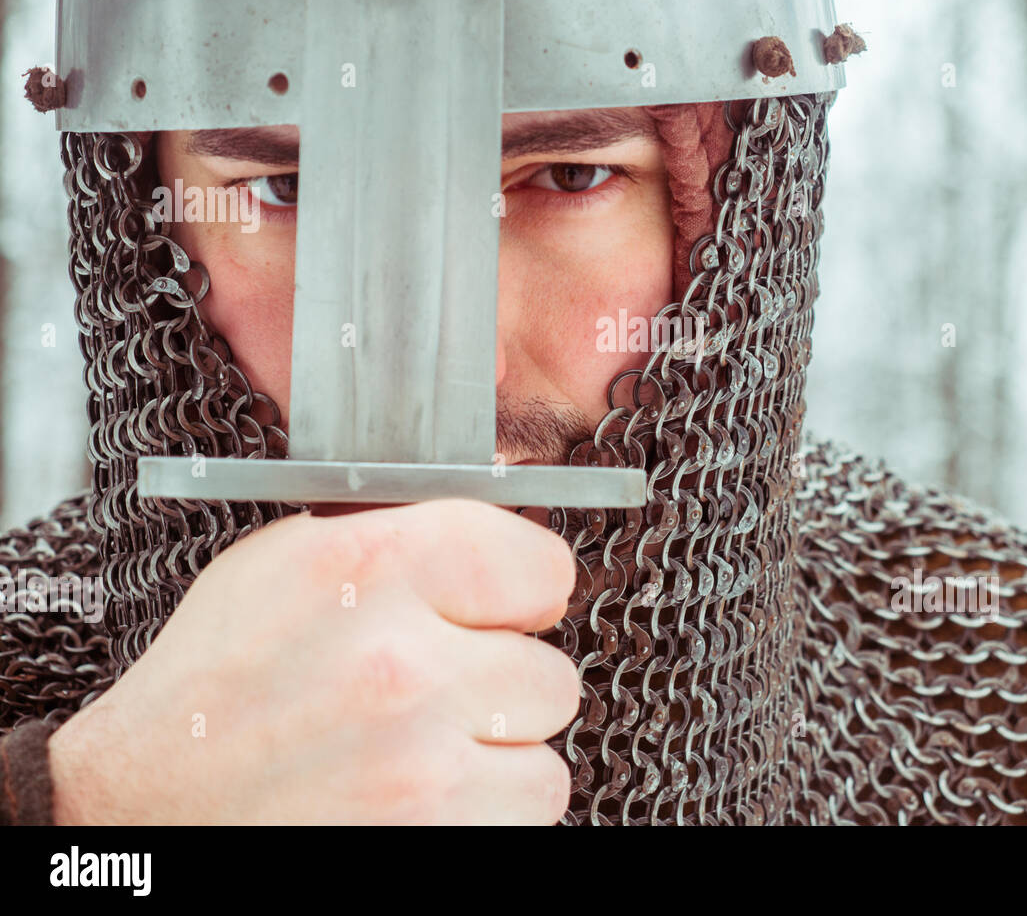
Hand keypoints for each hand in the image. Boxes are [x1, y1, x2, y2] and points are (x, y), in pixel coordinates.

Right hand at [48, 499, 578, 824]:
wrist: (141, 808)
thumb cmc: (214, 684)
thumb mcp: (286, 560)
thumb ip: (403, 534)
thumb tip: (508, 521)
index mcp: (372, 564)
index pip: (545, 566)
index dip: (522, 592)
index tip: (499, 608)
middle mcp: (402, 661)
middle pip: (551, 668)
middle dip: (500, 681)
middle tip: (435, 690)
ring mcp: (419, 765)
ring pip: (546, 749)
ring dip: (497, 752)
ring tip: (421, 748)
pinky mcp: (429, 840)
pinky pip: (527, 812)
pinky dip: (487, 810)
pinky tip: (419, 796)